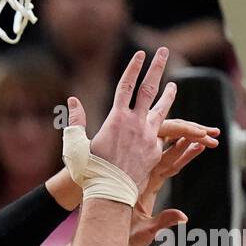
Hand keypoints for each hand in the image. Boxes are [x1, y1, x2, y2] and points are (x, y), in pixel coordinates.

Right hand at [87, 48, 175, 190]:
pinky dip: (163, 127)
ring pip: (162, 110)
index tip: (141, 53)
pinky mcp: (155, 151)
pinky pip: (160, 135)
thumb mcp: (75, 145)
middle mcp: (136, 124)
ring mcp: (148, 137)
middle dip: (157, 68)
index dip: (134, 68)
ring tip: (174, 85)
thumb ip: (75, 121)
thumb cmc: (88, 172)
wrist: (109, 193)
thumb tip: (71, 101)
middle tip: (164, 51)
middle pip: (149, 89)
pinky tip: (166, 126)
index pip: (126, 86)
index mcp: (116, 119)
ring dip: (168, 95)